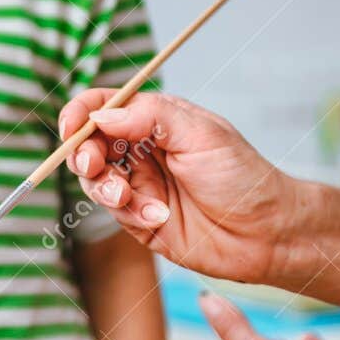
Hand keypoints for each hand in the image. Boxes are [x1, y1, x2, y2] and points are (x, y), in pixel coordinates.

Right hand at [59, 90, 294, 283]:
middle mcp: (143, 150)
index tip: (71, 127)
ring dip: (104, 188)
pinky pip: (115, 213)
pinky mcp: (141, 219)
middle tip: (93, 167)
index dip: (81, 113)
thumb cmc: (244, 177)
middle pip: (90, 144)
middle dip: (84, 155)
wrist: (268, 233)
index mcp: (157, 120)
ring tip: (128, 198)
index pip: (106, 106)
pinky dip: (130, 213)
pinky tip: (158, 216)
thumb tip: (102, 114)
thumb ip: (151, 117)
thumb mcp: (202, 134)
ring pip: (96, 181)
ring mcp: (141, 185)